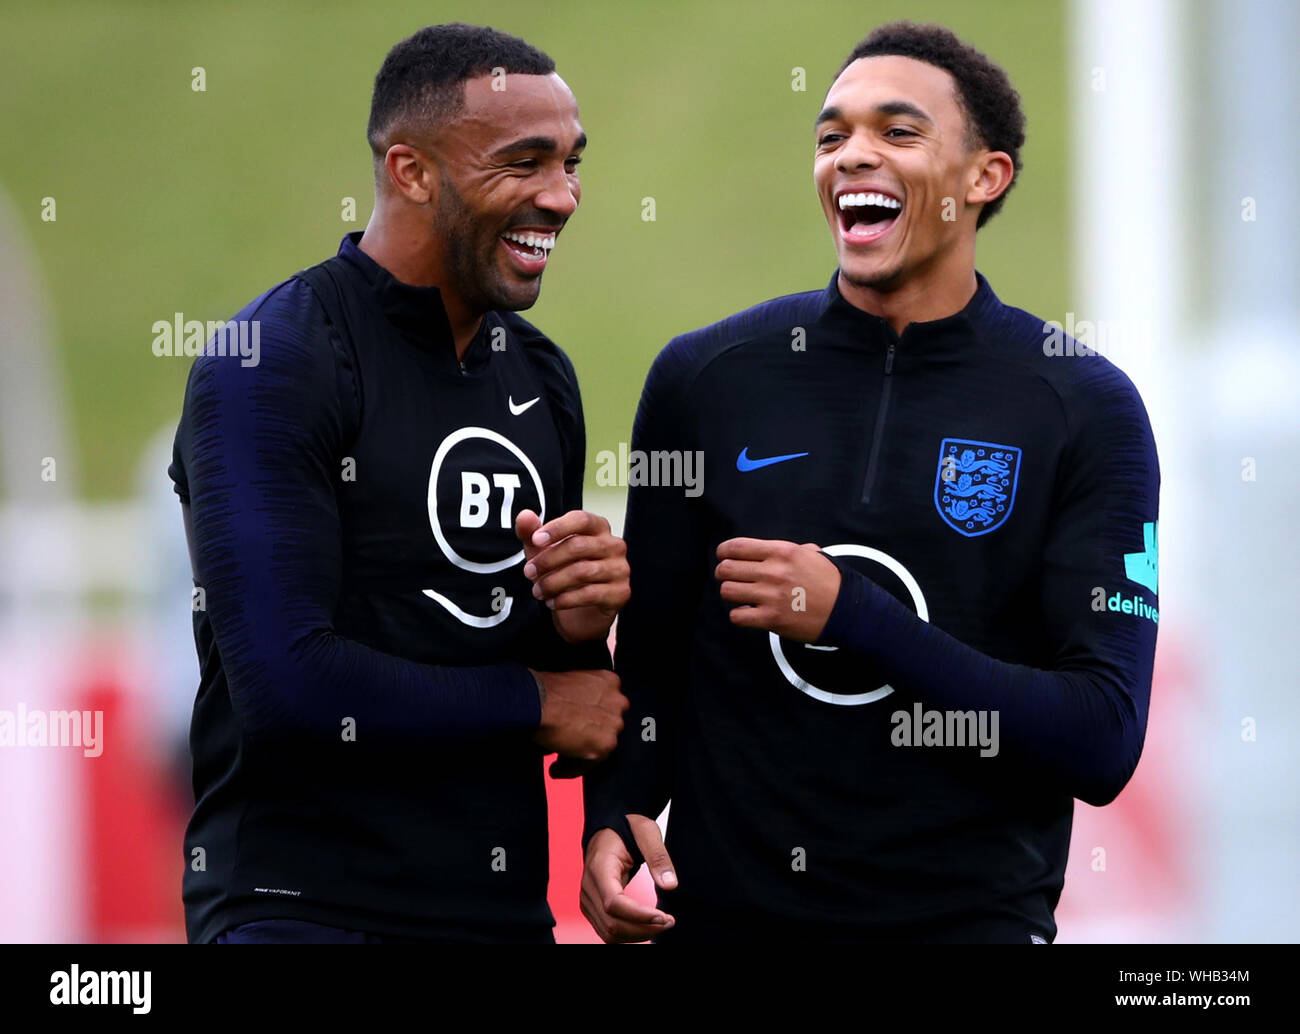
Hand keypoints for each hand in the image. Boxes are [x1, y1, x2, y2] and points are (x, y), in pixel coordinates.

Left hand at [516, 509, 629, 643]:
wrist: (582, 612)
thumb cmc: (564, 571)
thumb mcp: (543, 551)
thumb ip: (532, 533)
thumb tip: (524, 516)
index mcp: (599, 527)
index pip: (581, 519)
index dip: (557, 528)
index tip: (535, 540)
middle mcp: (614, 545)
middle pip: (578, 546)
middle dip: (547, 560)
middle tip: (528, 572)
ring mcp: (620, 569)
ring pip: (582, 572)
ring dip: (553, 583)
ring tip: (537, 591)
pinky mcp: (620, 593)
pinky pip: (589, 594)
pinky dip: (565, 599)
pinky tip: (552, 602)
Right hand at [531, 668, 627, 774]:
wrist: (537, 702)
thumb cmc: (544, 691)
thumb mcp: (572, 684)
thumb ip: (582, 698)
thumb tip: (573, 716)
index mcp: (610, 682)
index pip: (607, 705)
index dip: (592, 718)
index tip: (580, 726)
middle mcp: (617, 703)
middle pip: (607, 726)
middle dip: (589, 735)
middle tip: (568, 742)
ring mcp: (614, 725)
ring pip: (600, 745)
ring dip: (581, 752)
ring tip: (559, 759)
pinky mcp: (605, 745)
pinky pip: (589, 763)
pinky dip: (572, 769)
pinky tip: (556, 769)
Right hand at [580, 817, 677, 942]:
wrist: (609, 829)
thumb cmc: (626, 828)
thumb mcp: (647, 832)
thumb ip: (658, 857)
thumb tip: (670, 885)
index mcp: (599, 867)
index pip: (614, 903)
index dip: (639, 916)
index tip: (664, 917)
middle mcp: (588, 887)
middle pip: (611, 923)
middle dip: (643, 930)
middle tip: (669, 922)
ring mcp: (587, 899)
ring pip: (608, 933)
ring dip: (637, 935)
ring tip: (661, 925)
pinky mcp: (592, 907)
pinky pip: (607, 930)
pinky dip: (628, 935)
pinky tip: (646, 927)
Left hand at [715, 538, 840, 641]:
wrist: (846, 610)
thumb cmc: (830, 582)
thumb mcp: (812, 555)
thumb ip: (790, 550)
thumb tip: (774, 550)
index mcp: (781, 552)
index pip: (737, 547)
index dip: (723, 551)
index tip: (723, 556)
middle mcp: (773, 572)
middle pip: (726, 568)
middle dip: (722, 573)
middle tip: (727, 577)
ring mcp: (771, 596)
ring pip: (727, 591)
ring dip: (730, 593)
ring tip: (738, 595)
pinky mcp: (771, 619)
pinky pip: (737, 616)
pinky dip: (738, 615)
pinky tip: (747, 612)